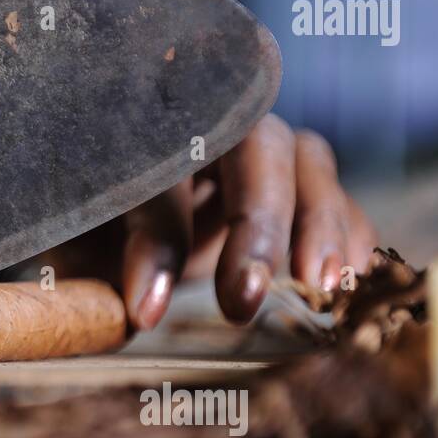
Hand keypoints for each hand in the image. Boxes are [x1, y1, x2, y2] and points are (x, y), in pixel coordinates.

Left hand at [37, 115, 378, 328]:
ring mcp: (266, 147)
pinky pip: (341, 194)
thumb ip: (97, 276)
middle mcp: (214, 124)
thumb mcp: (85, 257)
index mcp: (146, 132)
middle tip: (247, 300)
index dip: (156, 242)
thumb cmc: (94, 241)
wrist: (122, 237)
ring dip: (319, 222)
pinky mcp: (305, 183)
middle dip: (257, 225)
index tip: (146, 312)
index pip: (158, 173)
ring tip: (319, 285)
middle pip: (253, 149)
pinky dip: (352, 232)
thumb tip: (139, 311)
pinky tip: (351, 279)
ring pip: (307, 159)